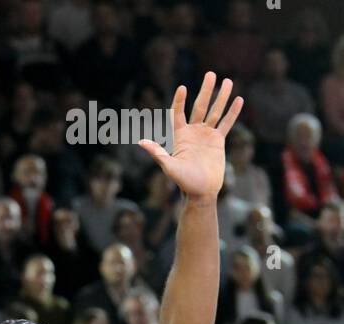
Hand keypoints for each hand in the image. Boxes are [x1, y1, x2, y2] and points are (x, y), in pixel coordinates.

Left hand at [138, 74, 243, 200]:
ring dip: (221, 97)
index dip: (180, 101)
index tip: (182, 88)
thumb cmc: (183, 181)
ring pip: (215, 111)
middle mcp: (193, 132)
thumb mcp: (169, 166)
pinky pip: (226, 124)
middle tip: (211, 74)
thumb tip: (140, 142)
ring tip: (227, 81)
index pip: (179, 113)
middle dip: (206, 90)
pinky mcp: (218, 141)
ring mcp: (206, 135)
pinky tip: (238, 99)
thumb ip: (157, 152)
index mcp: (180, 136)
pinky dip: (232, 112)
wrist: (201, 192)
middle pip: (200, 106)